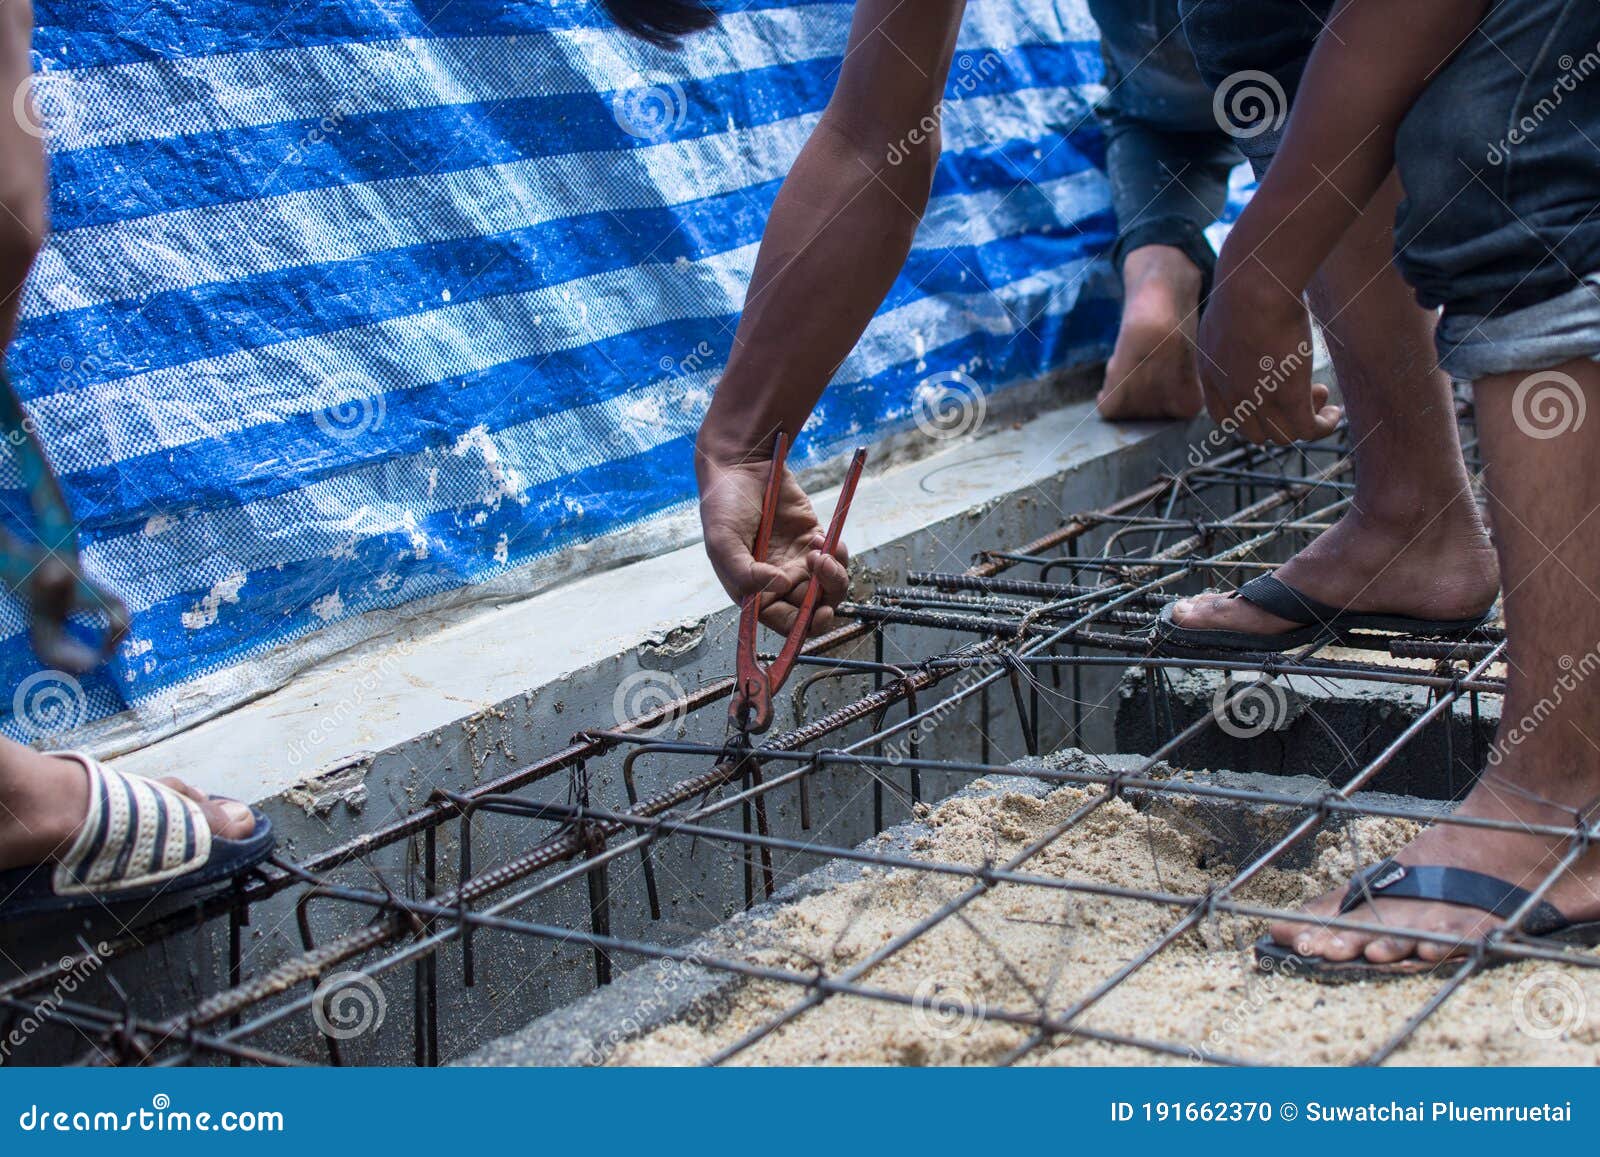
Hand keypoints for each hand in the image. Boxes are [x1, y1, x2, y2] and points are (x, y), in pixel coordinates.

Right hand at [696, 449, 850, 636]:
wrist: (742, 467)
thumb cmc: (724, 506)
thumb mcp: (722, 542)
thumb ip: (745, 574)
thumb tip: (781, 587)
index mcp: (754, 594)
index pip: (785, 624)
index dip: (804, 625)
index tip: (819, 612)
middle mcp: (778, 584)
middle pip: (813, 610)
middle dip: (824, 597)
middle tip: (822, 569)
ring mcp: (798, 563)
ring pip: (829, 588)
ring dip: (833, 575)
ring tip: (820, 551)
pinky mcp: (814, 541)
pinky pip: (836, 560)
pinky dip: (837, 554)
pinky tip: (820, 539)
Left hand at [1196, 268, 1341, 444]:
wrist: (1252, 287)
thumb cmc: (1246, 283)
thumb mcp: (1231, 304)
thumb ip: (1238, 317)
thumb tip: (1255, 304)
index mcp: (1212, 372)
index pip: (1225, 416)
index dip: (1250, 414)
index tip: (1272, 397)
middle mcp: (1230, 392)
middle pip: (1253, 432)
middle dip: (1279, 418)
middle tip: (1304, 390)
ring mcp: (1257, 399)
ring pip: (1281, 436)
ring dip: (1303, 422)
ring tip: (1322, 395)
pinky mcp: (1288, 398)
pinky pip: (1307, 431)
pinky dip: (1323, 427)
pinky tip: (1336, 414)